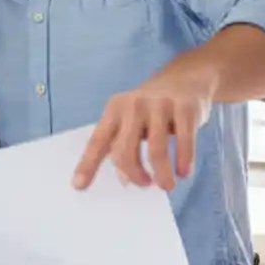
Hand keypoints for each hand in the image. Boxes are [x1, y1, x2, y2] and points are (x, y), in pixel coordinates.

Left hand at [72, 75, 214, 191]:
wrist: (186, 78)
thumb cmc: (152, 108)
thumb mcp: (131, 120)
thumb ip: (123, 145)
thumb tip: (124, 180)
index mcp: (115, 109)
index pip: (97, 141)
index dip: (88, 165)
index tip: (79, 186)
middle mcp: (134, 105)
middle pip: (125, 150)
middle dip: (134, 175)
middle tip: (144, 185)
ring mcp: (160, 105)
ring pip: (156, 150)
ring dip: (162, 174)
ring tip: (166, 185)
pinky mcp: (185, 108)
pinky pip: (183, 142)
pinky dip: (184, 162)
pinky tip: (184, 173)